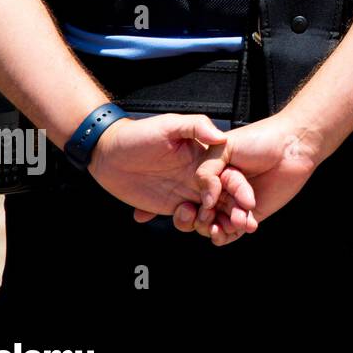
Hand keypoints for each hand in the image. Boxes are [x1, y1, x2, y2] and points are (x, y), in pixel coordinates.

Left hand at [89, 113, 248, 222]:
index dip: (240, 190)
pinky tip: (186, 220)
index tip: (246, 203)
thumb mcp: (169, 124)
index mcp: (205, 157)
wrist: (107, 152)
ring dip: (213, 222)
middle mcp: (199, 176)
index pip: (230, 176)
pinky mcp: (169, 205)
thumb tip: (220, 136)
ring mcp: (185, 191)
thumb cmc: (139, 133)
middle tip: (238, 226)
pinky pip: (187, 220)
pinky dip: (191, 225)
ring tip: (210, 228)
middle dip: (234, 213)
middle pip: (225, 198)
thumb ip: (197, 126)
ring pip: (209, 212)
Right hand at [169, 113, 322, 245]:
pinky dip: (232, 233)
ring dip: (220, 229)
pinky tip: (242, 224)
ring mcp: (235, 204)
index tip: (194, 207)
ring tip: (234, 219)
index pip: (190, 197)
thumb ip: (206, 171)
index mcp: (210, 175)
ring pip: (217, 227)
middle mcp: (221, 191)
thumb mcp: (224, 147)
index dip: (187, 207)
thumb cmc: (260, 139)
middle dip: (202, 221)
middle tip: (210, 216)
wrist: (292, 145)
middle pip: (201, 216)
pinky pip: (234, 232)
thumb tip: (205, 201)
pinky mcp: (252, 214)